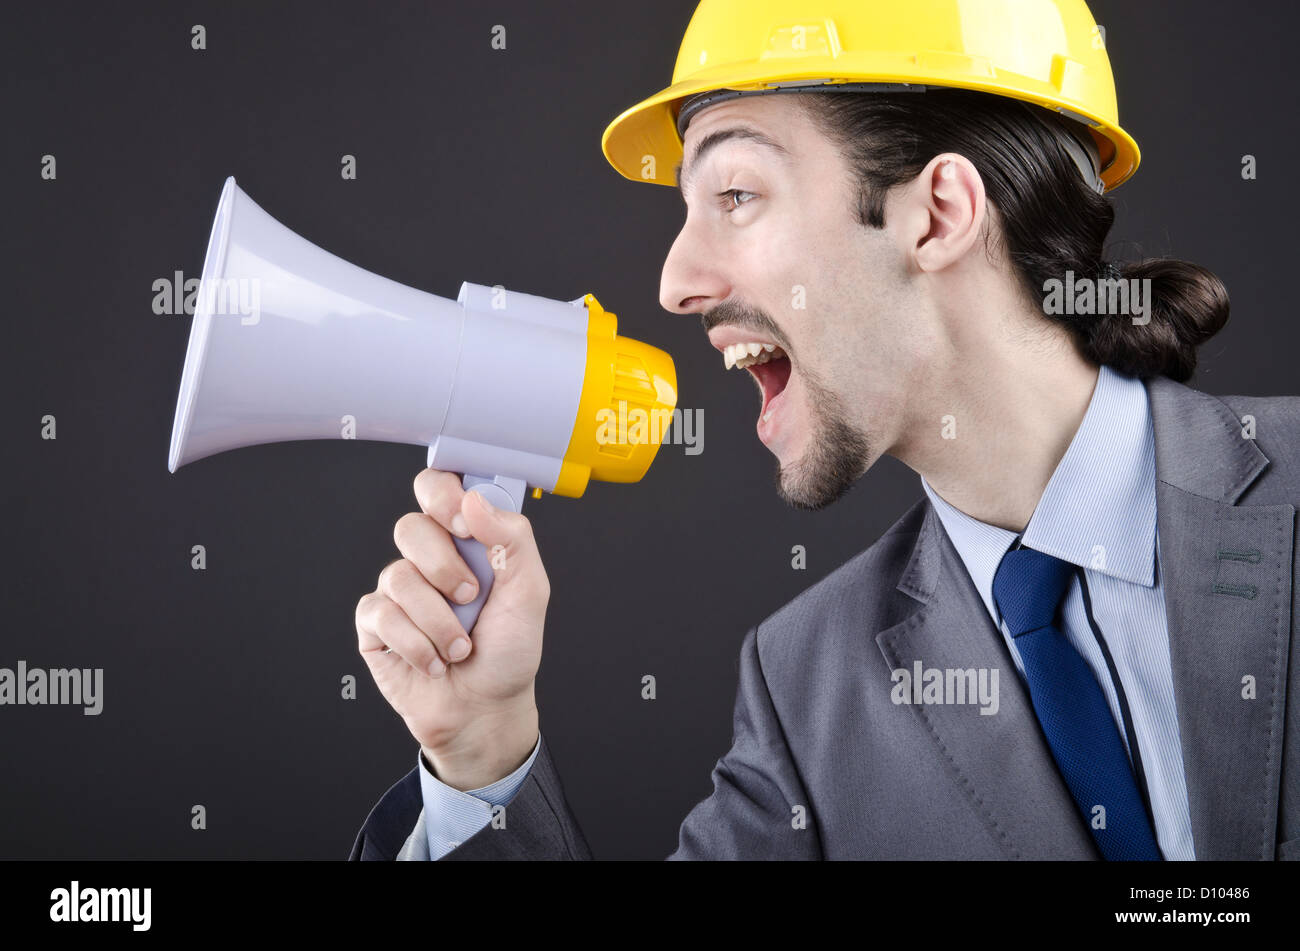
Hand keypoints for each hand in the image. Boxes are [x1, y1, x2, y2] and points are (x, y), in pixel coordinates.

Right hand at [356, 468, 546, 788]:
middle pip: (410, 527)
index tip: (464, 523)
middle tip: (469, 597)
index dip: (443, 496)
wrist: (486, 710)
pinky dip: (417, 644)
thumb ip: (513, 537)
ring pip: (398, 576)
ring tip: (460, 646)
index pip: (437, 488)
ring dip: (438, 621)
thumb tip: (475, 499)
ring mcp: (398, 591)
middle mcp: (428, 559)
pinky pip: (381, 614)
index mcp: (465, 541)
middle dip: (444, 567)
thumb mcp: (529, 591)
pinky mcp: (375, 625)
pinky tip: (434, 660)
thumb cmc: (510, 651)